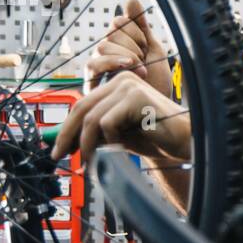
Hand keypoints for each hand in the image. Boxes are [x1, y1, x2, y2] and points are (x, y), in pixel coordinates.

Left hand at [51, 74, 190, 164]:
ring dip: (88, 144)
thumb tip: (65, 142)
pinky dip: (111, 140)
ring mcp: (129, 86)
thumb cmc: (155, 139)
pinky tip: (123, 147)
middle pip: (81, 108)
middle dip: (68, 135)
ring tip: (92, 161)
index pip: (81, 105)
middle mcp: (121, 81)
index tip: (58, 149)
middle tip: (61, 156)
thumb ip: (95, 134)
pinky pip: (108, 122)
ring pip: (92, 118)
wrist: (184, 142)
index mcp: (116, 85)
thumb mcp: (117, 136)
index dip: (66, 128)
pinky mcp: (136, 97)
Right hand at [85, 0, 171, 96]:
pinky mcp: (92, 82)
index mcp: (121, 43)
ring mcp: (98, 66)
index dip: (135, 31)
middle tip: (145, 59)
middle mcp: (107, 52)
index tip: (147, 47)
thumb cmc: (156, 85)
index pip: (120, 22)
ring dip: (125, 54)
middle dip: (133, 44)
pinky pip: (93, 65)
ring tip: (141, 67)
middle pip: (111, 32)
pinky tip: (130, 67)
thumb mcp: (154, 51)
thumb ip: (142, 27)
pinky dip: (113, 63)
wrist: (156, 112)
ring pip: (103, 46)